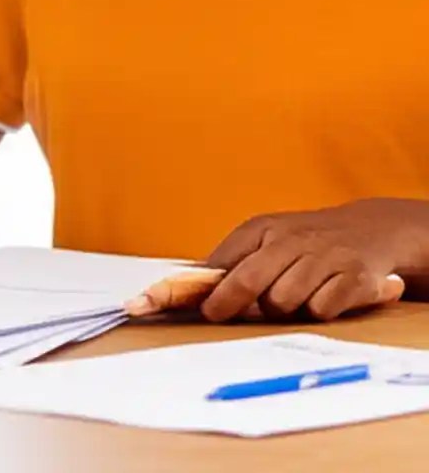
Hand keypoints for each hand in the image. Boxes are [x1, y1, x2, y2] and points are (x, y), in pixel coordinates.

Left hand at [197, 199, 419, 322]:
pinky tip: (323, 297)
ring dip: (281, 310)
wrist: (371, 229)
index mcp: (261, 229)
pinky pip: (319, 310)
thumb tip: (190, 290)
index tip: (172, 304)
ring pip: (282, 301)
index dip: (199, 288)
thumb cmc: (304, 244)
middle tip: (219, 314)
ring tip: (289, 299)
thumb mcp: (265, 240)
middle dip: (228, 304)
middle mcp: (291, 239)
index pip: (219, 262)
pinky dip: (316, 311)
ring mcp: (323, 257)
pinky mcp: (354, 277)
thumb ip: (231, 263)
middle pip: (247, 282)